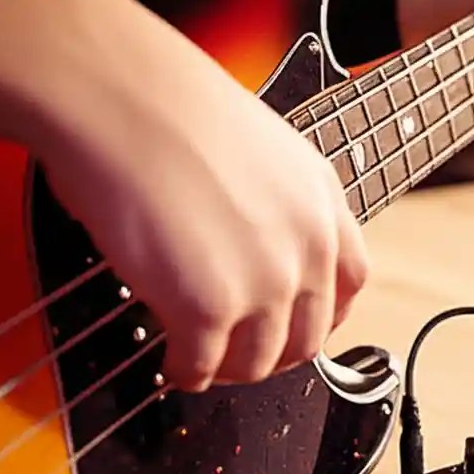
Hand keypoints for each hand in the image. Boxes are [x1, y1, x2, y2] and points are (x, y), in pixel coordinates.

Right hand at [0, 0, 369, 393]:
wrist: (122, 98)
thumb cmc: (167, 106)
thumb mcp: (262, 148)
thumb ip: (276, 204)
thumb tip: (252, 248)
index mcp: (322, 199)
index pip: (351, 281)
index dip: (324, 316)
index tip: (301, 328)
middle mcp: (306, 245)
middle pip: (308, 334)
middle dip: (273, 354)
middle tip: (240, 357)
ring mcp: (264, 282)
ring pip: (260, 361)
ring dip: (230, 370)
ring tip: (204, 364)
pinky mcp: (210, 308)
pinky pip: (203, 365)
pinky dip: (187, 374)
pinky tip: (173, 367)